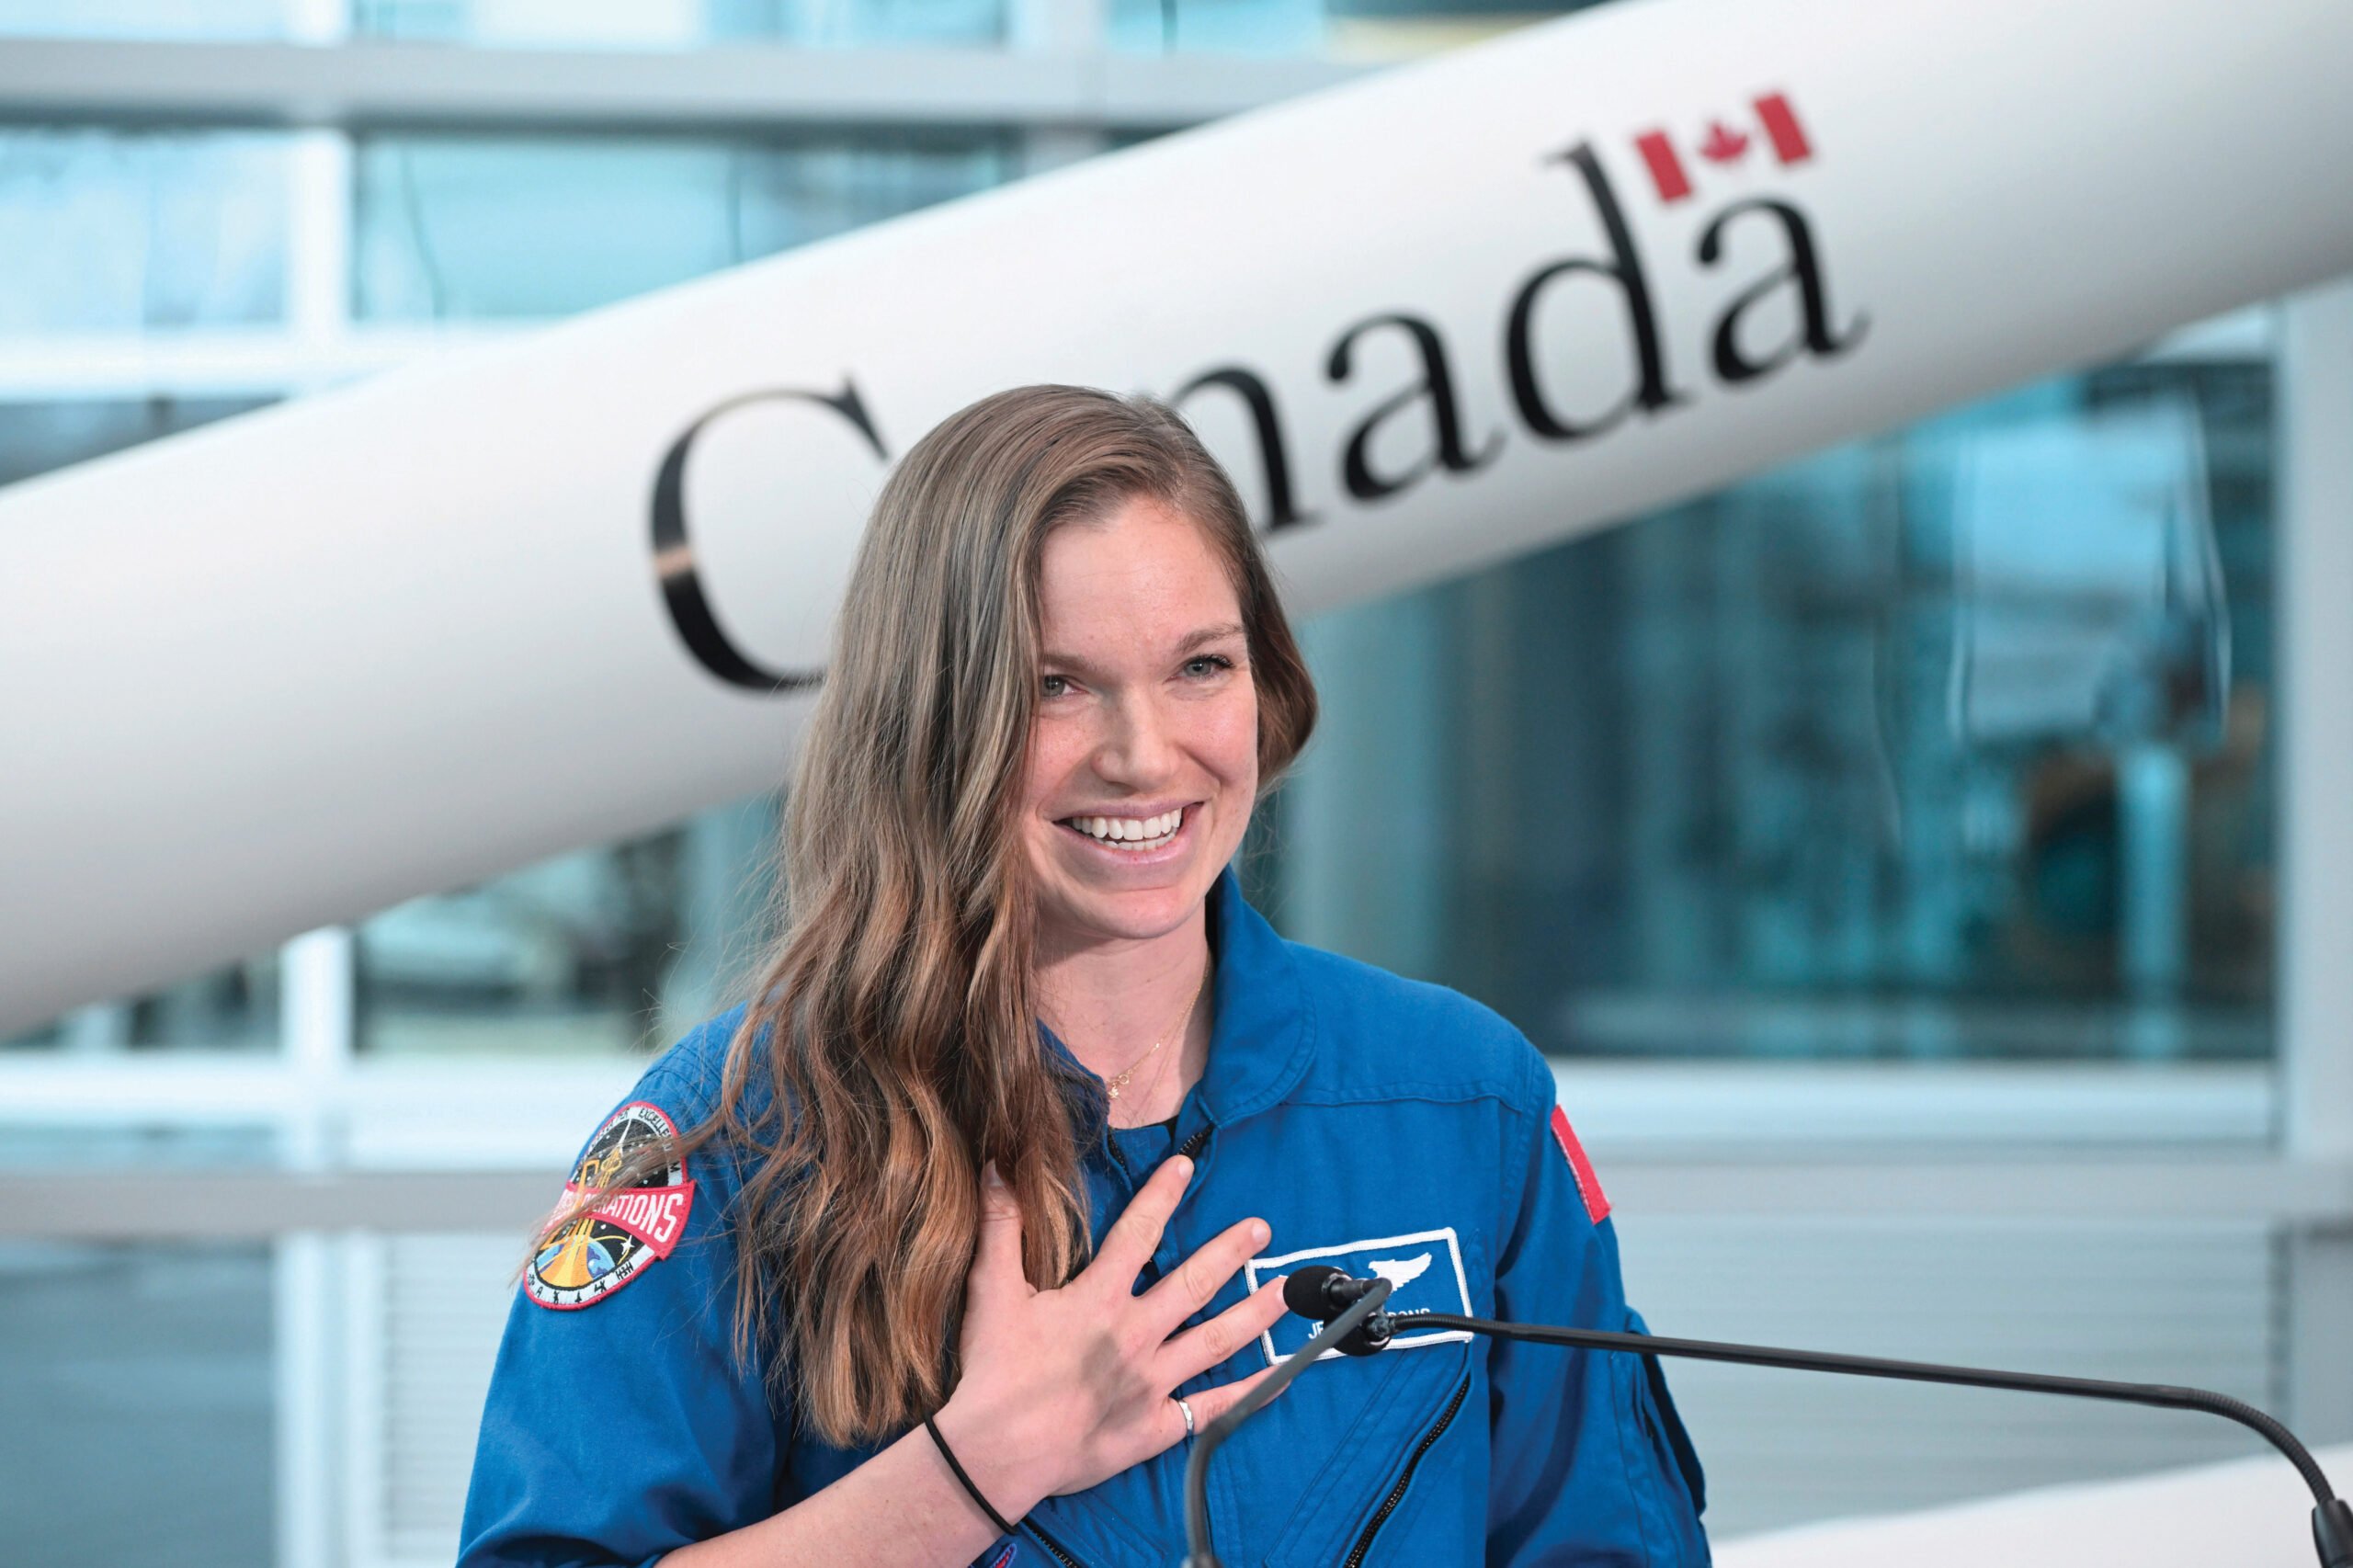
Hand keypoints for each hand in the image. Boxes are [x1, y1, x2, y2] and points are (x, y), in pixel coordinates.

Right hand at [936, 1155, 1287, 1513]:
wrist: (995, 1453)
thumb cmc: (993, 1371)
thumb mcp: (991, 1289)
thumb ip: (1000, 1225)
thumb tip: (996, 1167)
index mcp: (1098, 1299)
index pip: (1138, 1234)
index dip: (1162, 1196)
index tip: (1186, 1167)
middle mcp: (1134, 1336)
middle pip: (1193, 1285)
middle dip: (1230, 1252)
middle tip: (1262, 1228)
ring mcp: (1151, 1383)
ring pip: (1216, 1342)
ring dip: (1255, 1312)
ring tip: (1286, 1290)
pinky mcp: (1154, 1427)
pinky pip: (1211, 1409)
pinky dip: (1248, 1393)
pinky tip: (1280, 1377)